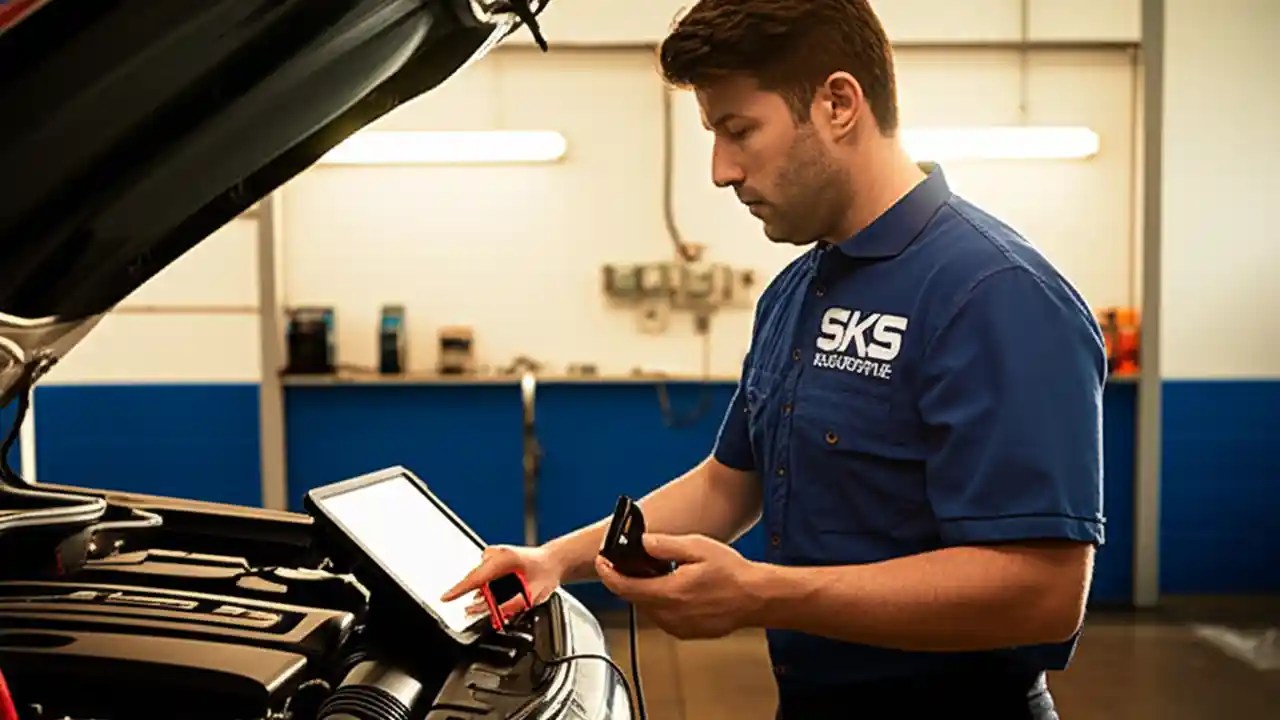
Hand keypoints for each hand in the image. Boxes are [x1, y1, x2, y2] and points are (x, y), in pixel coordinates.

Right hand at [441, 544, 565, 621]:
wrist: (551, 562)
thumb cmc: (544, 573)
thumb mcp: (532, 594)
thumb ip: (512, 605)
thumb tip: (495, 613)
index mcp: (503, 559)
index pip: (475, 577)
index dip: (458, 590)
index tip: (445, 598)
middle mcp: (494, 554)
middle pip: (477, 582)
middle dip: (481, 600)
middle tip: (492, 611)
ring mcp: (492, 555)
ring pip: (481, 582)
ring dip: (487, 595)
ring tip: (507, 598)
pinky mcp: (492, 559)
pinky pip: (485, 578)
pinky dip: (490, 588)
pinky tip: (503, 592)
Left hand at [594, 533, 763, 639]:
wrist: (756, 598)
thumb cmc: (732, 574)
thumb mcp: (697, 548)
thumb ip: (665, 545)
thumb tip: (642, 542)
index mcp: (668, 593)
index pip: (623, 588)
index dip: (608, 574)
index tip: (602, 562)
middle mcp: (669, 615)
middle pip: (634, 597)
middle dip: (629, 579)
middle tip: (635, 562)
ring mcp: (677, 626)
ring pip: (648, 608)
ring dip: (647, 591)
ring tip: (662, 573)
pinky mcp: (686, 632)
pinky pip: (663, 617)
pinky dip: (661, 602)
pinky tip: (676, 588)